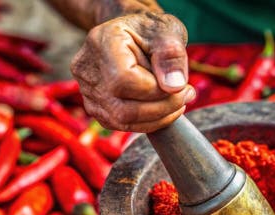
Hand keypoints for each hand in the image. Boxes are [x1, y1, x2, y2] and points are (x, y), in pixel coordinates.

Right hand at [70, 11, 195, 132]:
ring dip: (158, 118)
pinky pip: (120, 125)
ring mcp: (87, 90)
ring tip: (178, 101)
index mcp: (102, 42)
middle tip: (187, 95)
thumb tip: (173, 87)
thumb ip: (171, 56)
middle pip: (122, 107)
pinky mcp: (94, 107)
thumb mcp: (167, 32)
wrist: (133, 34)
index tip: (183, 86)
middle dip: (162, 108)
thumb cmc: (151, 30)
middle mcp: (86, 68)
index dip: (157, 91)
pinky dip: (147, 122)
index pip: (125, 80)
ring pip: (122, 121)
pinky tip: (164, 108)